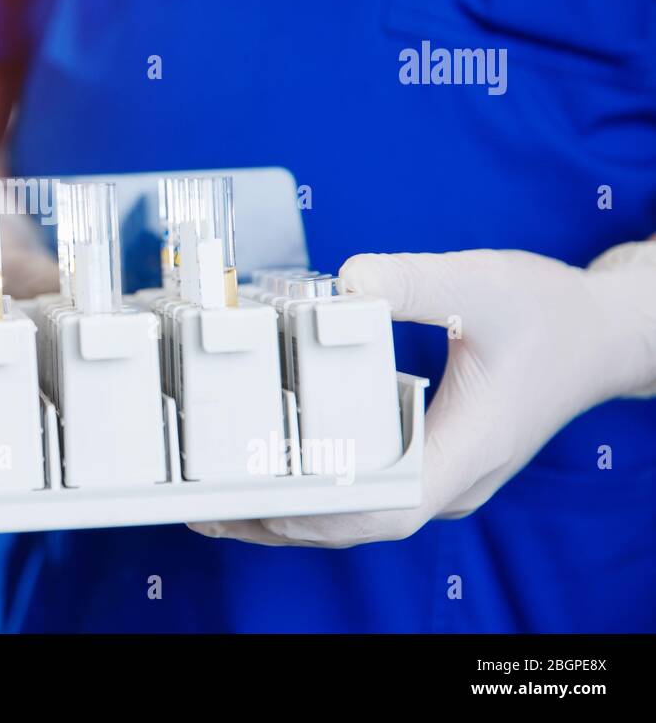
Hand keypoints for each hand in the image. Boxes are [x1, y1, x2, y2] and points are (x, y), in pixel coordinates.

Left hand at [190, 243, 655, 547]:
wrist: (600, 335)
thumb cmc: (550, 314)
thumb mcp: (485, 283)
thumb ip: (417, 280)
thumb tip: (346, 281)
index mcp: (466, 448)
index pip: (386, 508)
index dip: (316, 514)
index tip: (253, 505)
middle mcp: (454, 477)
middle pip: (358, 523)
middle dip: (280, 520)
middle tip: (203, 507)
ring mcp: (446, 474)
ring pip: (361, 513)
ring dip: (293, 510)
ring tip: (218, 500)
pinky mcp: (435, 459)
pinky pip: (369, 488)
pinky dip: (319, 488)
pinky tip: (274, 468)